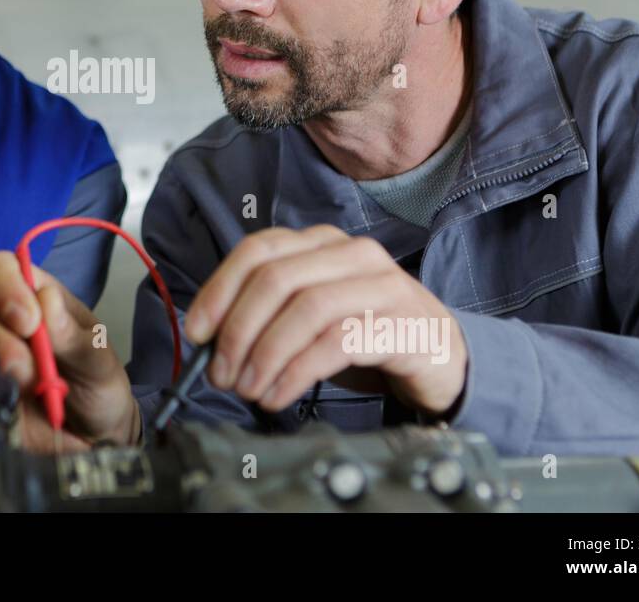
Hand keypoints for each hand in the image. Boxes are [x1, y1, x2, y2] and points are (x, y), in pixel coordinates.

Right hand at [0, 252, 139, 452]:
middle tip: (32, 370)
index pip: (2, 268)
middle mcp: (3, 325)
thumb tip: (46, 298)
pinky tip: (1, 405)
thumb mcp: (98, 361)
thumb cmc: (98, 384)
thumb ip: (73, 336)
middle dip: (2, 341)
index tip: (28, 322)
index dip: (5, 286)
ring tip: (27, 390)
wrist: (95, 436)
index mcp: (35, 299)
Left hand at [184, 225, 467, 417]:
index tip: (197, 333)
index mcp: (320, 242)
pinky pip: (336, 343)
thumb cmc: (366, 333)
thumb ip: (267, 315)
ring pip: (305, 308)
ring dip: (265, 354)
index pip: (258, 250)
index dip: (219, 290)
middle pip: (276, 279)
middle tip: (221, 373)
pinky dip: (296, 372)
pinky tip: (278, 395)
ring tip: (248, 388)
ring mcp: (380, 284)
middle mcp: (350, 253)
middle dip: (238, 330)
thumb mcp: (310, 315)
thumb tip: (209, 342)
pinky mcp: (400, 322)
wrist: (441, 354)